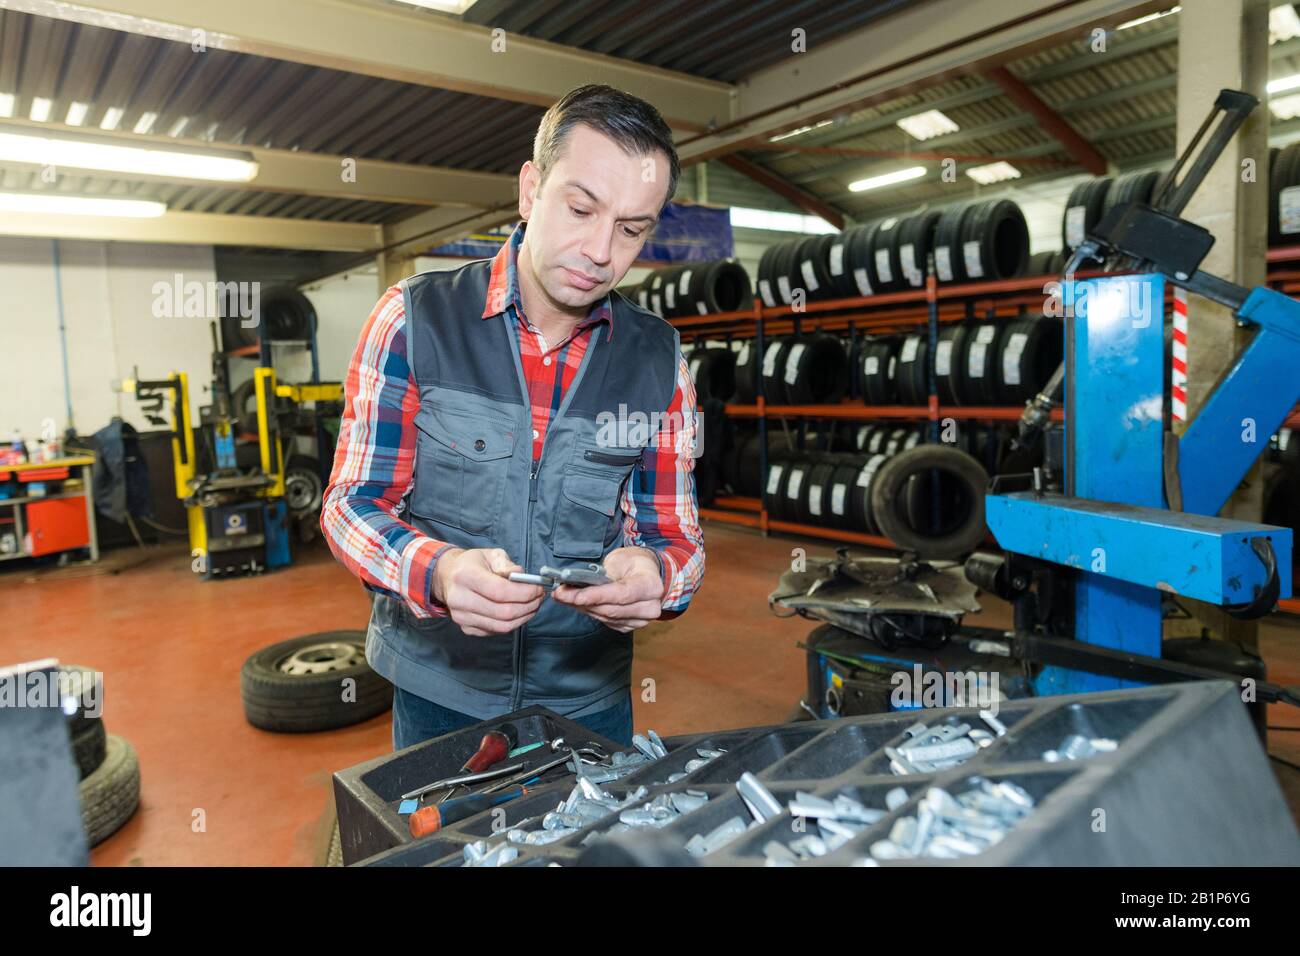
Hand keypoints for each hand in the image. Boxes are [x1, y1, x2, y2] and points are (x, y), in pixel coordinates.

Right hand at [432, 547, 543, 636]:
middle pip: (503, 612)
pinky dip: (513, 623)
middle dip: (528, 606)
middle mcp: (459, 599)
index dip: (524, 593)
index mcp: (465, 576)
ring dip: (524, 617)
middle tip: (539, 598)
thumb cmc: (473, 564)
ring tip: (533, 605)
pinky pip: (496, 631)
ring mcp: (461, 617)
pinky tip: (519, 612)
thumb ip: (508, 565)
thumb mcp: (491, 555)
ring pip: (501, 626)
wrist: (448, 577)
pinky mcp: (466, 628)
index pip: (499, 591)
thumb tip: (524, 579)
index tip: (538, 588)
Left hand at [550, 547, 664, 633]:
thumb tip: (578, 583)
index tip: (575, 596)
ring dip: (582, 607)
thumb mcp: (620, 559)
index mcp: (651, 586)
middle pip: (611, 609)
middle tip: (559, 593)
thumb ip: (603, 573)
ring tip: (563, 597)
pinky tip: (576, 603)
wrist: (647, 574)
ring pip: (605, 617)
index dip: (597, 596)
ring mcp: (640, 620)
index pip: (621, 594)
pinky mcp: (629, 626)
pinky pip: (605, 621)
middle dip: (582, 602)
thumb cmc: (633, 563)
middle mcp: (649, 607)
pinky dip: (589, 611)